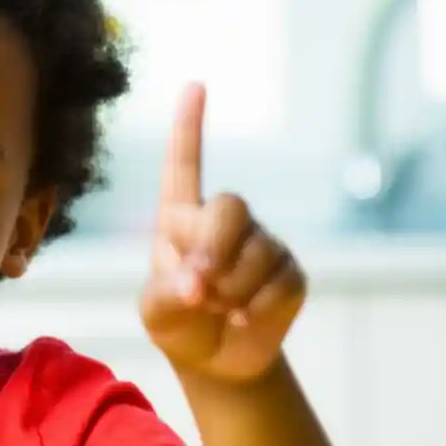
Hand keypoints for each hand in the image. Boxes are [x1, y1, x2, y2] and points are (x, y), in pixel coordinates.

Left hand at [140, 83, 306, 382]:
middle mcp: (223, 221)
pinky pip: (279, 281)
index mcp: (181, 218)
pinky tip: (243, 318)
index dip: (188, 126)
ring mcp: (261, 243)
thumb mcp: (156, 310)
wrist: (215, 361)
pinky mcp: (289, 272)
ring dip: (232, 289)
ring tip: (218, 310)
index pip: (184, 165)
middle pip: (230, 207)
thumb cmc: (177, 323)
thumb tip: (199, 284)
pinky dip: (255, 307)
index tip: (194, 85)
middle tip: (199, 289)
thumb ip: (167, 292)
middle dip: (214, 250)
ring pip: (257, 251)